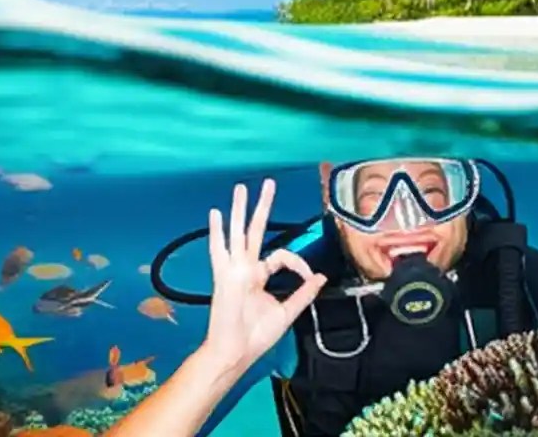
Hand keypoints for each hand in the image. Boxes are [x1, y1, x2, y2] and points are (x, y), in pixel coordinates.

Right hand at [200, 178, 327, 376]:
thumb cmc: (256, 337)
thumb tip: (322, 276)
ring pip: (238, 233)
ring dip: (239, 210)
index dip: (300, 264)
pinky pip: (219, 251)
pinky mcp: (224, 276)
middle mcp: (246, 269)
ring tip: (241, 187)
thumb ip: (304, 293)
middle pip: (255, 231)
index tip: (310, 278)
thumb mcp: (288, 312)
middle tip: (269, 183)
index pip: (282, 256)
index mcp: (260, 277)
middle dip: (262, 207)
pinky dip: (217, 232)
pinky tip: (215, 214)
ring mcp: (233, 270)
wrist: (236, 352)